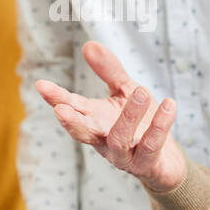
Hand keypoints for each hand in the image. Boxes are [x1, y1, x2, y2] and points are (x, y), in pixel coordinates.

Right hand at [35, 41, 186, 192]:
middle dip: (71, 122)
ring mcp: (123, 156)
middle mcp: (103, 140)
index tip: (41, 85)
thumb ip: (108, 70)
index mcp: (94, 121)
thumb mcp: (124, 91)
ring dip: (128, 116)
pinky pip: (150, 146)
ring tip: (141, 91)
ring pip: (119, 139)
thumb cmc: (141, 123)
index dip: (56, 98)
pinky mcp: (145, 165)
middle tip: (60, 109)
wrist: (166, 160)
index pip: (72, 107)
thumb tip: (88, 44)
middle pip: (83, 132)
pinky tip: (168, 105)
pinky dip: (159, 126)